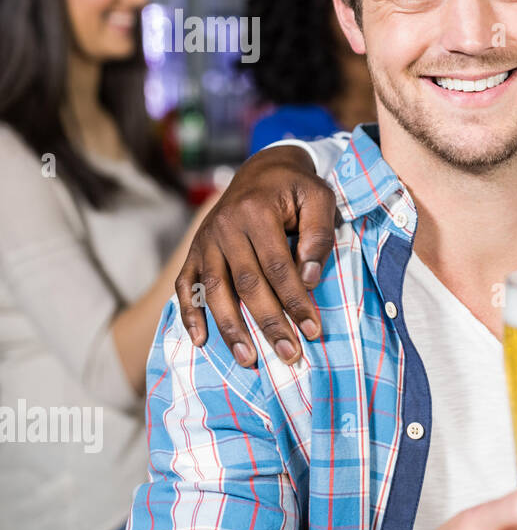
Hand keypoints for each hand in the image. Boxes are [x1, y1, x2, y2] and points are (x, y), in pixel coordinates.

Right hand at [176, 145, 337, 367]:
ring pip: (214, 291)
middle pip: (247, 284)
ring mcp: (205, 240)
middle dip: (268, 323)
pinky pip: (184, 285)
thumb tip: (310, 279)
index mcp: (256, 213)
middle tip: (289, 355)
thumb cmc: (296, 188)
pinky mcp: (194, 250)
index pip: (278, 267)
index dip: (296, 301)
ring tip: (249, 360)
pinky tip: (200, 341)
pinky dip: (189, 313)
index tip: (313, 330)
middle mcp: (224, 227)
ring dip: (230, 328)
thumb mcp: (319, 198)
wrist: (263, 169)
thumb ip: (319, 236)